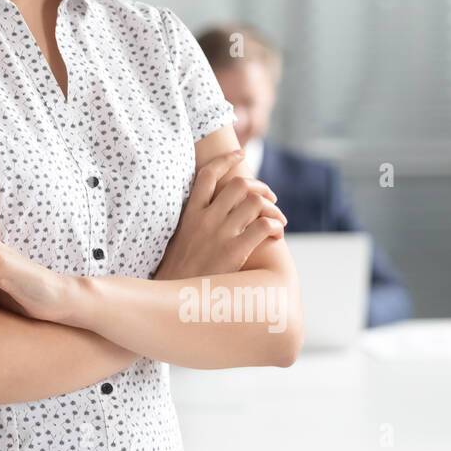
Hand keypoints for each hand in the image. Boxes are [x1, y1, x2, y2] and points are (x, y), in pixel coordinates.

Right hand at [154, 148, 286, 281]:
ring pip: (255, 202)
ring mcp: (220, 233)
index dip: (226, 159)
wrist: (173, 297)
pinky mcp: (235, 251)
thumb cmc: (178, 270)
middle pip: (238, 184)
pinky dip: (275, 225)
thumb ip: (193, 220)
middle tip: (269, 197)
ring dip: (272, 207)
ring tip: (277, 219)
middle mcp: (205, 218)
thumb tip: (209, 209)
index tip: (240, 153)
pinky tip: (276, 233)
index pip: (207, 174)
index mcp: (190, 213)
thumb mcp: (178, 237)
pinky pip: (264, 226)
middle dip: (260, 187)